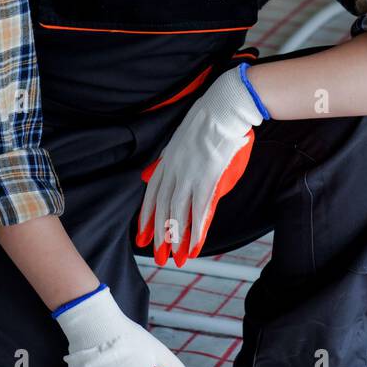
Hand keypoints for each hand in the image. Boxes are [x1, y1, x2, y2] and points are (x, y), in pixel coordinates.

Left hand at [135, 65, 266, 267]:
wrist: (224, 108)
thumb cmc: (207, 122)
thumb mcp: (180, 139)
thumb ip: (167, 159)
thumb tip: (151, 172)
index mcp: (167, 161)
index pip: (151, 194)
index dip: (146, 216)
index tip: (141, 235)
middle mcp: (174, 170)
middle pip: (162, 208)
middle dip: (159, 234)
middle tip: (157, 255)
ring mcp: (190, 175)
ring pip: (178, 212)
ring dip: (176, 238)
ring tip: (175, 257)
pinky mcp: (208, 178)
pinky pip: (200, 210)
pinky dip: (197, 230)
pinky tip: (195, 245)